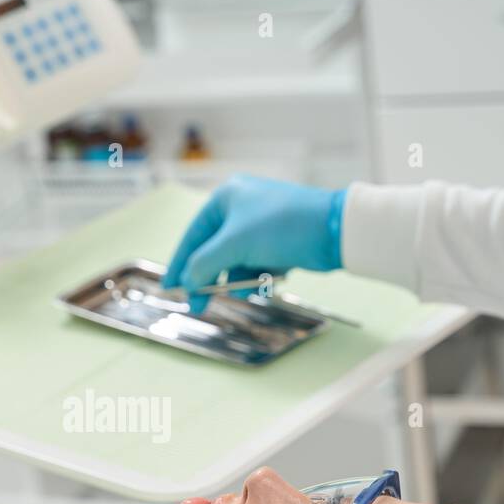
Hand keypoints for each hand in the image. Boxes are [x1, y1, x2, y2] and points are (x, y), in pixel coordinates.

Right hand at [163, 174, 347, 312]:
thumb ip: (204, 264)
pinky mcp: (277, 242)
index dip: (179, 264)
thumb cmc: (282, 226)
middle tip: (199, 305)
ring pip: (234, 262)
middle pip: (212, 251)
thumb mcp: (235, 244)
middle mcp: (240, 209)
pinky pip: (255, 265)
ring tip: (244, 292)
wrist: (334, 230)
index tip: (169, 288)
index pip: (193, 235)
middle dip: (208, 278)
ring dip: (236, 280)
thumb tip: (187, 282)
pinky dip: (256, 278)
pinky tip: (264, 284)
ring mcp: (260, 226)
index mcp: (226, 198)